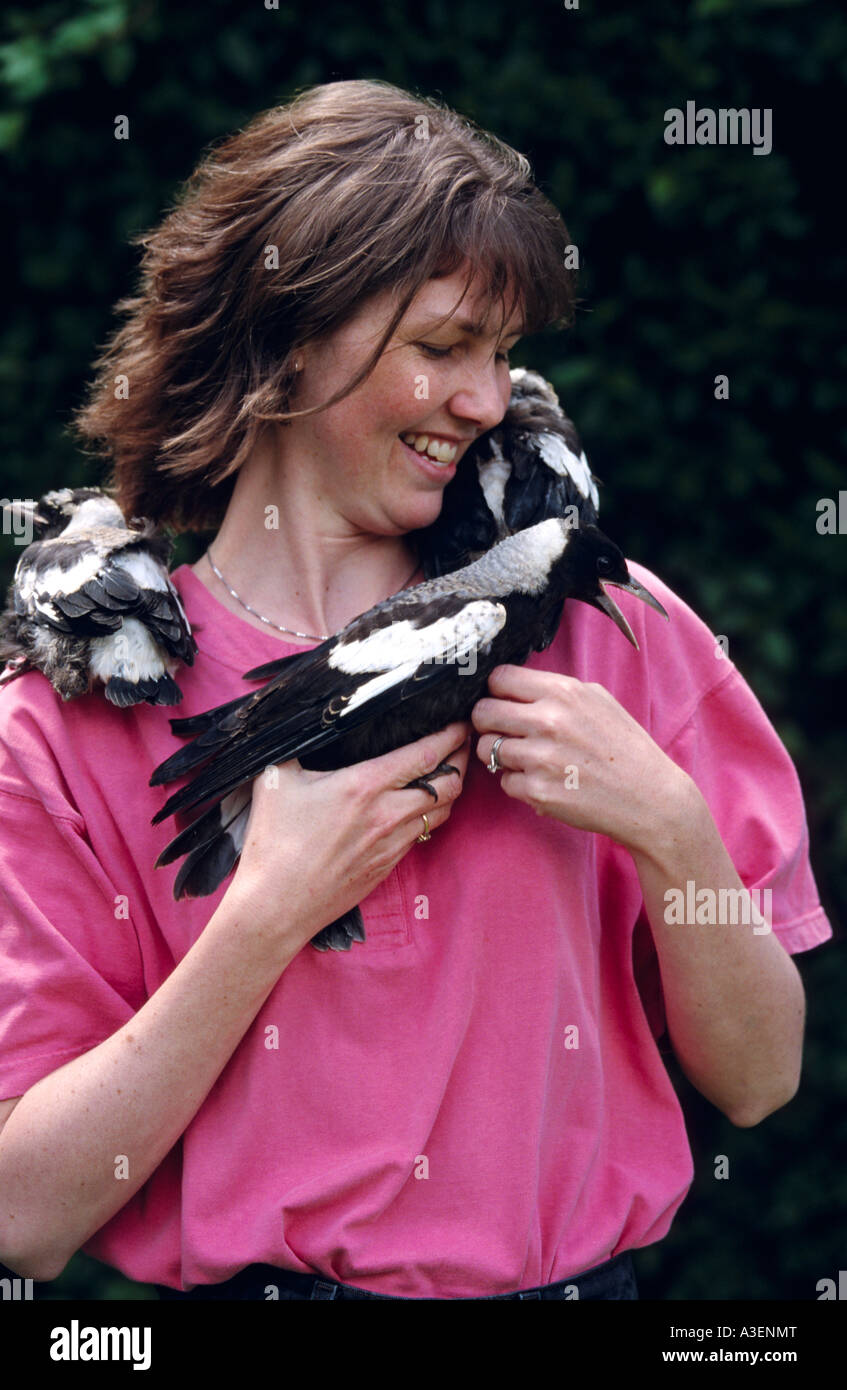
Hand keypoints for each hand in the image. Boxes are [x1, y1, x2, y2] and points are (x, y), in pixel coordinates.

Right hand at [228, 722, 470, 946]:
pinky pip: (422, 834)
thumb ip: (297, 748)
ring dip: (452, 789)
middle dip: (462, 759)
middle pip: (449, 783)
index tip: (461, 722)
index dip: (451, 735)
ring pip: (442, 811)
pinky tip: (422, 807)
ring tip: (450, 771)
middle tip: (463, 742)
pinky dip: (431, 815)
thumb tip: (304, 727)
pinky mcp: (388, 865)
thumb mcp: (275, 780)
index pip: (427, 754)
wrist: (276, 905)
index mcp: (365, 785)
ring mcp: (392, 843)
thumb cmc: (273, 842)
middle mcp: (388, 814)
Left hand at [472, 665, 688, 854]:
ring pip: (486, 748)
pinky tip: (544, 781)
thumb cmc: (624, 748)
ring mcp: (540, 758)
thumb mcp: (598, 701)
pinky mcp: (537, 791)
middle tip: (504, 732)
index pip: (499, 678)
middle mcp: (548, 721)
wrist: (649, 797)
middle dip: (488, 723)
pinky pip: (504, 781)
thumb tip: (513, 687)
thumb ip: (555, 690)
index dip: (496, 691)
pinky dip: (518, 783)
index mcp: (563, 692)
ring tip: (529, 759)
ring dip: (501, 755)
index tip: (503, 701)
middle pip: (483, 712)